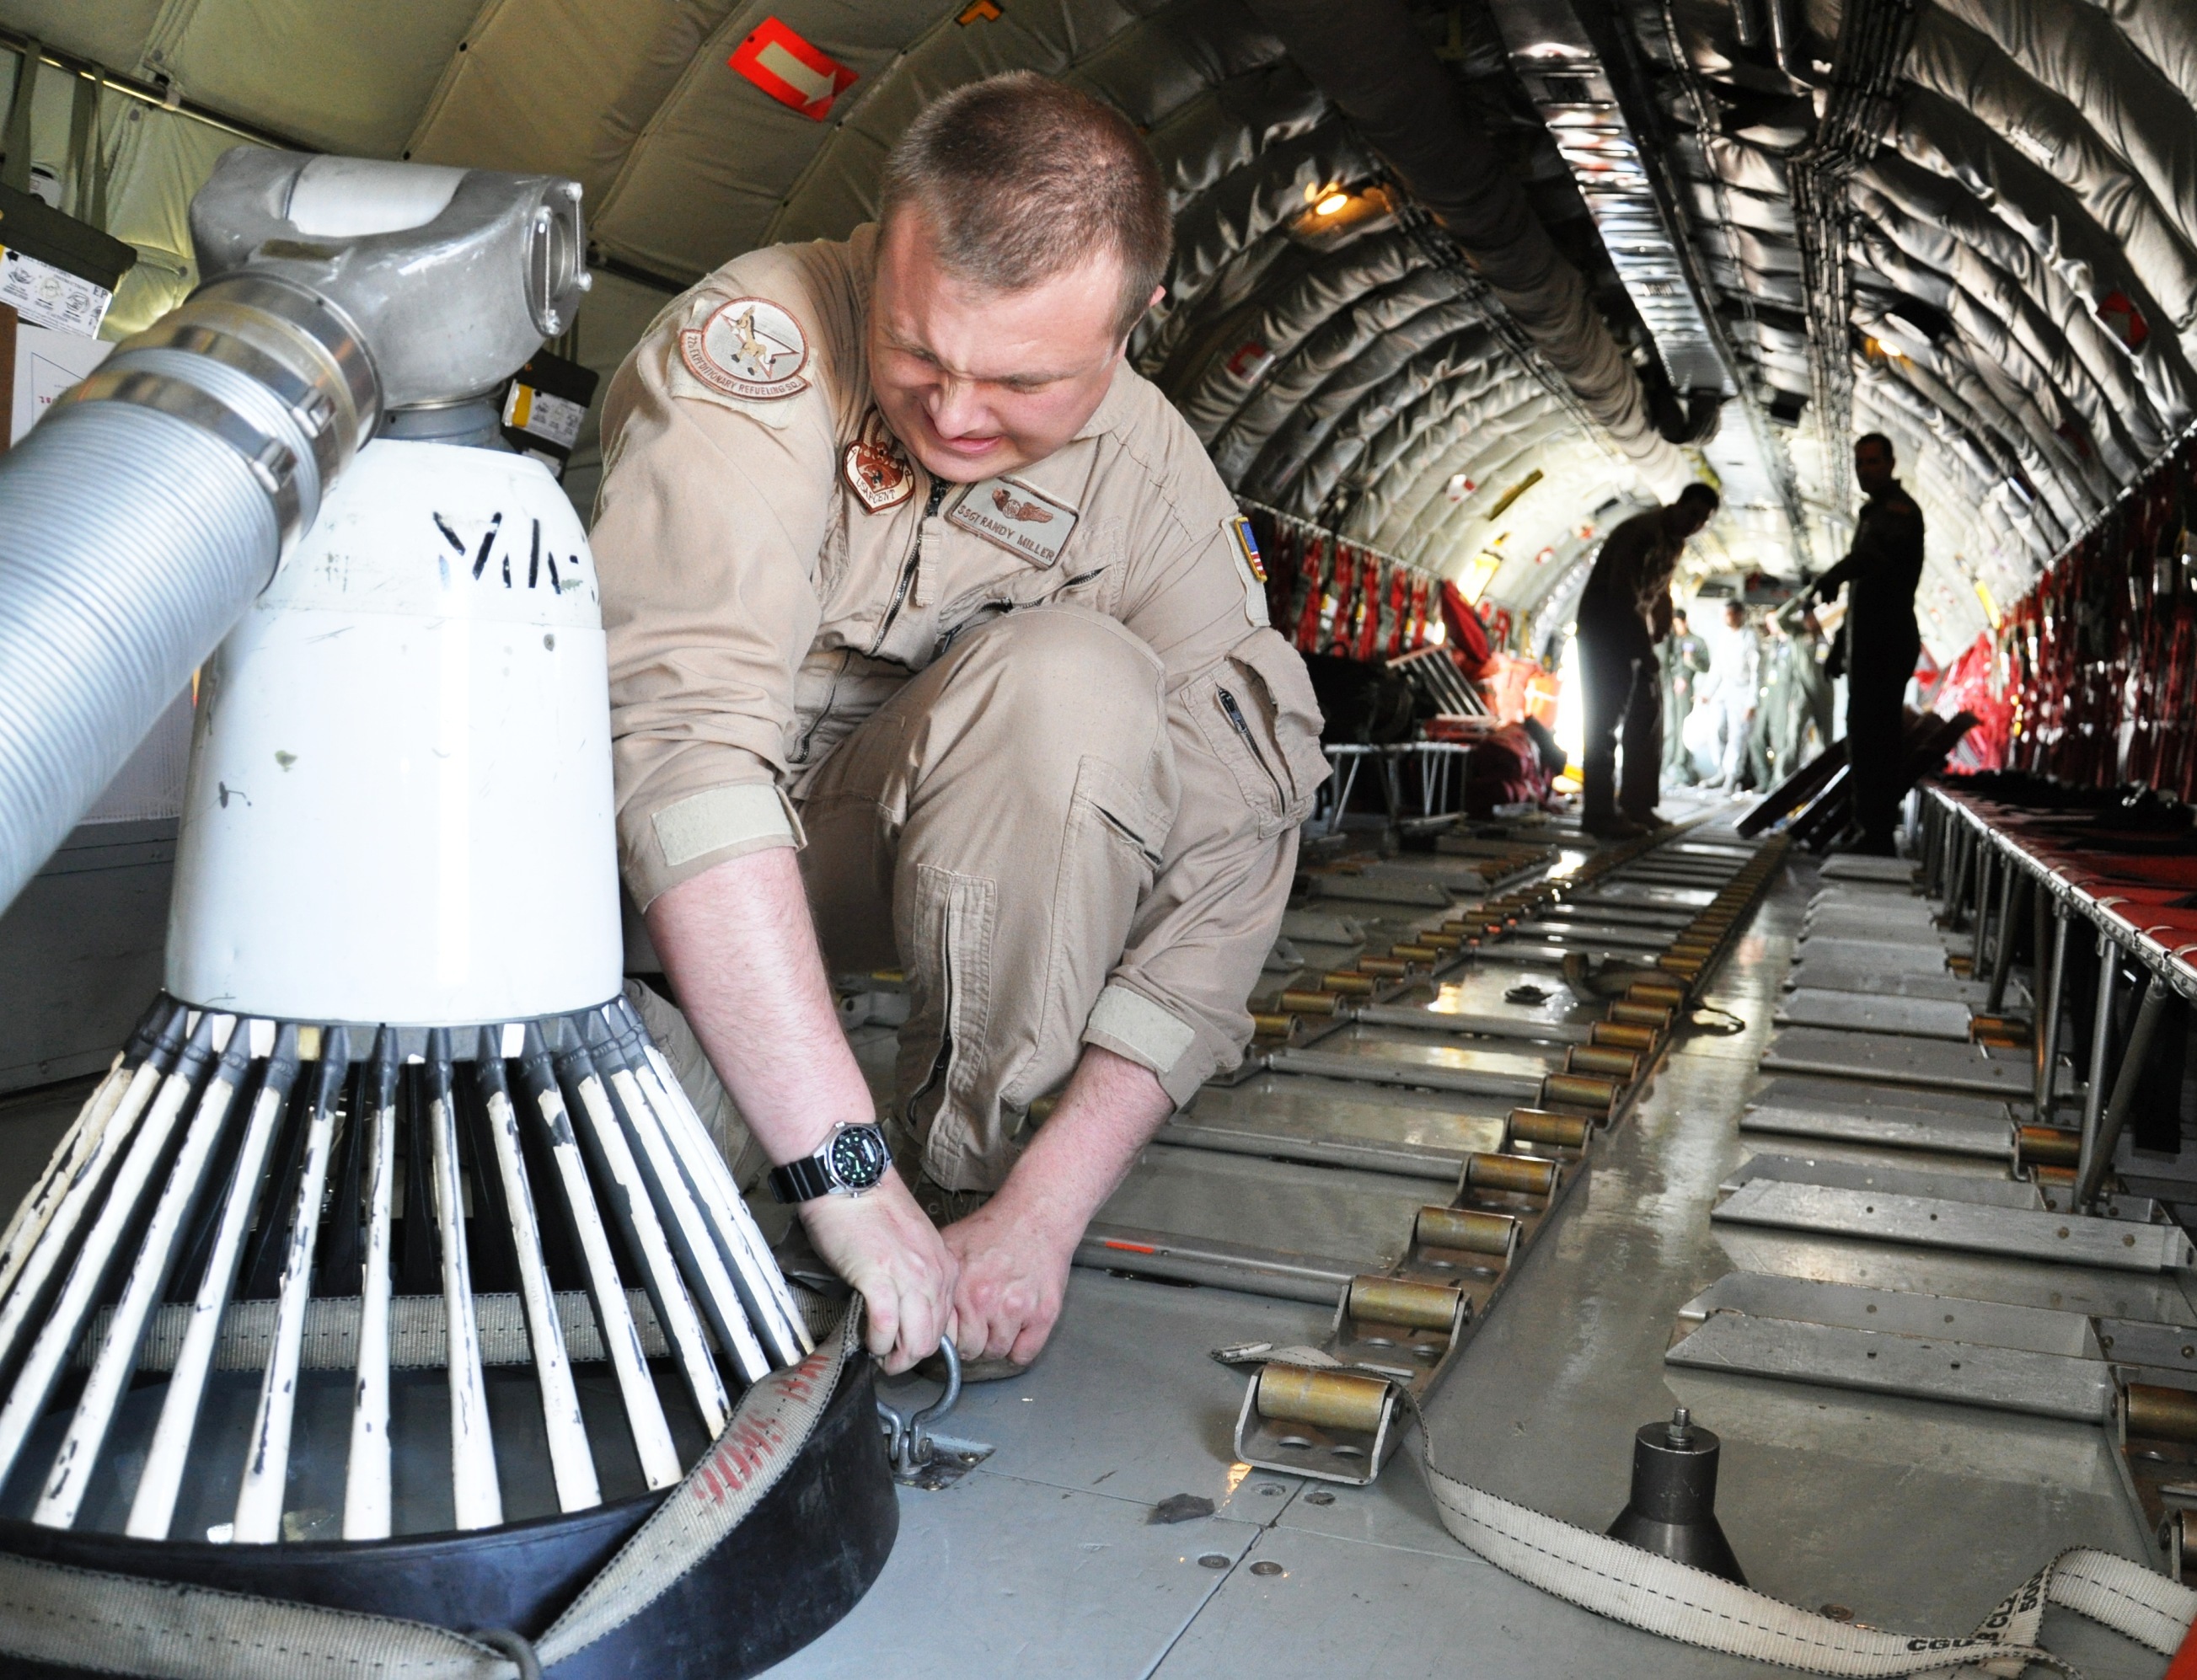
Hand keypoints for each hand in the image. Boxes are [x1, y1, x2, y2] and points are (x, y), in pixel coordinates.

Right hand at [798, 1177, 957, 1373]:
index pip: (946, 1320)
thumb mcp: (911, 1242)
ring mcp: (908, 1277)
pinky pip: (886, 1328)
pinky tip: (868, 1341)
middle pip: (933, 1337)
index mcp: (943, 1264)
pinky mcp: (879, 1279)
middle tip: (891, 1361)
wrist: (851, 1181)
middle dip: (911, 1358)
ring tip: (879, 1356)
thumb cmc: (871, 1207)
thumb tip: (905, 1306)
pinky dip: (877, 1343)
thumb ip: (917, 1272)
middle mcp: (933, 1273)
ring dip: (895, 1357)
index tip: (907, 1344)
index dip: (925, 1339)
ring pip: (915, 1340)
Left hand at [940, 1190, 1078, 1367]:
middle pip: (970, 1350)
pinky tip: (1017, 1329)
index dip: (950, 1333)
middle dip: (973, 1339)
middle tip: (980, 1323)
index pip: (945, 1336)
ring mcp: (1016, 1310)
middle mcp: (985, 1301)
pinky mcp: (1043, 1314)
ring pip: (997, 1352)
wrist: (1037, 1214)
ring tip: (999, 1320)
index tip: (956, 1328)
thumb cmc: (994, 1228)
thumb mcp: (950, 1244)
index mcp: (960, 1287)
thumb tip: (921, 1307)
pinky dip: (1019, 1347)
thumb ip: (937, 1279)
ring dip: (996, 1341)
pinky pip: (1023, 1355)